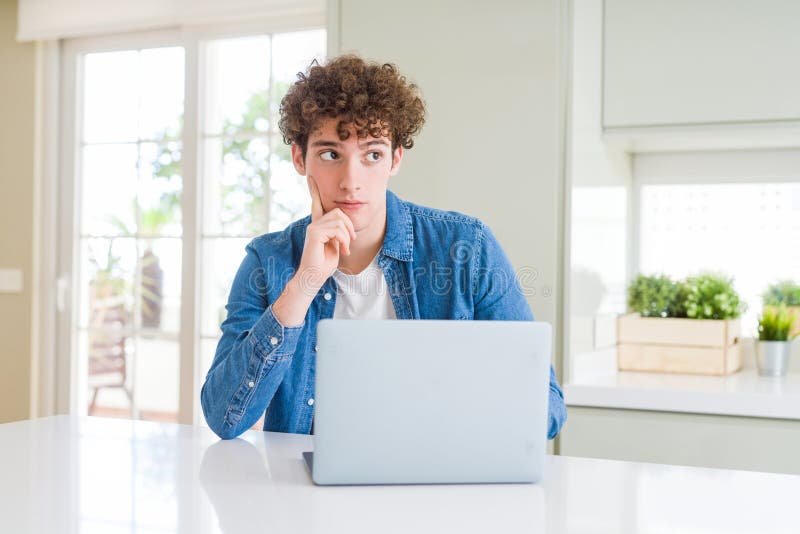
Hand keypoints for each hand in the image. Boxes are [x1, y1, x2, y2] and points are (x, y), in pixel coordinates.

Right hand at [272, 178, 355, 326]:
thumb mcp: (336, 245)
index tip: (311, 177)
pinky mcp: (314, 234)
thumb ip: (338, 233)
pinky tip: (342, 250)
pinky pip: (336, 229)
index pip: (316, 203)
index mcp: (318, 225)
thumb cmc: (324, 265)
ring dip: (347, 236)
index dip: (314, 190)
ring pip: (339, 221)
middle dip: (350, 226)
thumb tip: (344, 225)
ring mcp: (313, 228)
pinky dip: (343, 240)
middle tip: (350, 241)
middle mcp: (314, 224)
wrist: (314, 277)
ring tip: (346, 248)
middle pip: (339, 213)